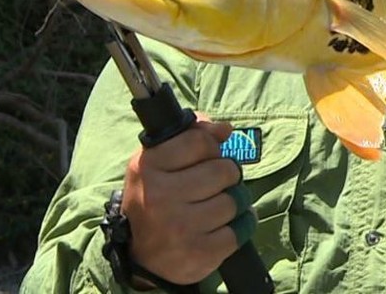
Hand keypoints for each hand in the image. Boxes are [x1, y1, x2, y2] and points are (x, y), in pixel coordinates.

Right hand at [121, 114, 242, 284]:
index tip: (205, 158)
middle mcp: (160, 197)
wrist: (144, 257)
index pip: (199, 140)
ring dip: (234, 202)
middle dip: (226, 176)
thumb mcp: (160, 161)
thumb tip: (224, 128)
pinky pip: (241, 228)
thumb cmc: (156, 199)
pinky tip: (223, 227)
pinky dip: (240, 226)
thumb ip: (191, 135)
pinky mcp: (199, 253)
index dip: (210, 147)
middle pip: (224, 170)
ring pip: (234, 200)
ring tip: (216, 207)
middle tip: (212, 186)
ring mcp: (180, 227)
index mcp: (147, 167)